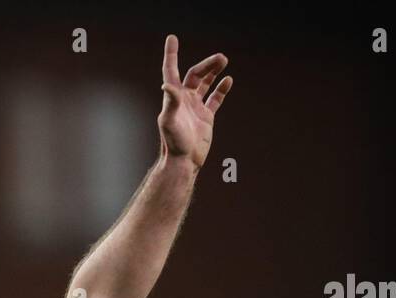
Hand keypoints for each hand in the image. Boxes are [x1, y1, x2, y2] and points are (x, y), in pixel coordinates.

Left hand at [158, 34, 232, 168]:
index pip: (171, 71)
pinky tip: (228, 80)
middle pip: (195, 75)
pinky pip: (215, 98)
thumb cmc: (174, 142)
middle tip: (221, 58)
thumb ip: (170, 101)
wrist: (184, 161)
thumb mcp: (169, 120)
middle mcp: (183, 100)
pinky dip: (221, 89)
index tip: (172, 39)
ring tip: (224, 61)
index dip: (171, 55)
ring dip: (214, 72)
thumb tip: (166, 84)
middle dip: (207, 65)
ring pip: (205, 83)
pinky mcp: (206, 117)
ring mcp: (195, 107)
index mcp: (173, 98)